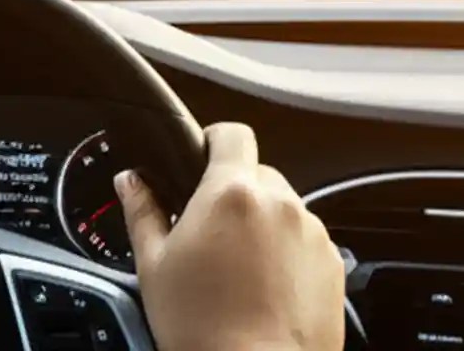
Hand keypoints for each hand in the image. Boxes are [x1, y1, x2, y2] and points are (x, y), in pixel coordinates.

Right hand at [116, 123, 343, 350]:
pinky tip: (264, 288)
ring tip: (238, 270)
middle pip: (257, 173)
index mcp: (231, 193)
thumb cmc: (201, 328)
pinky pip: (306, 241)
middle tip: (209, 233)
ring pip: (283, 208)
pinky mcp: (333, 265)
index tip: (202, 160)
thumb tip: (130, 182)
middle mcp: (279, 203)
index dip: (214, 141)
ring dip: (262, 224)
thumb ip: (142, 211)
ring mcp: (312, 234)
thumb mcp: (154, 265)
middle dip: (234, 194)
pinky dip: (287, 254)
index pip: (232, 134)